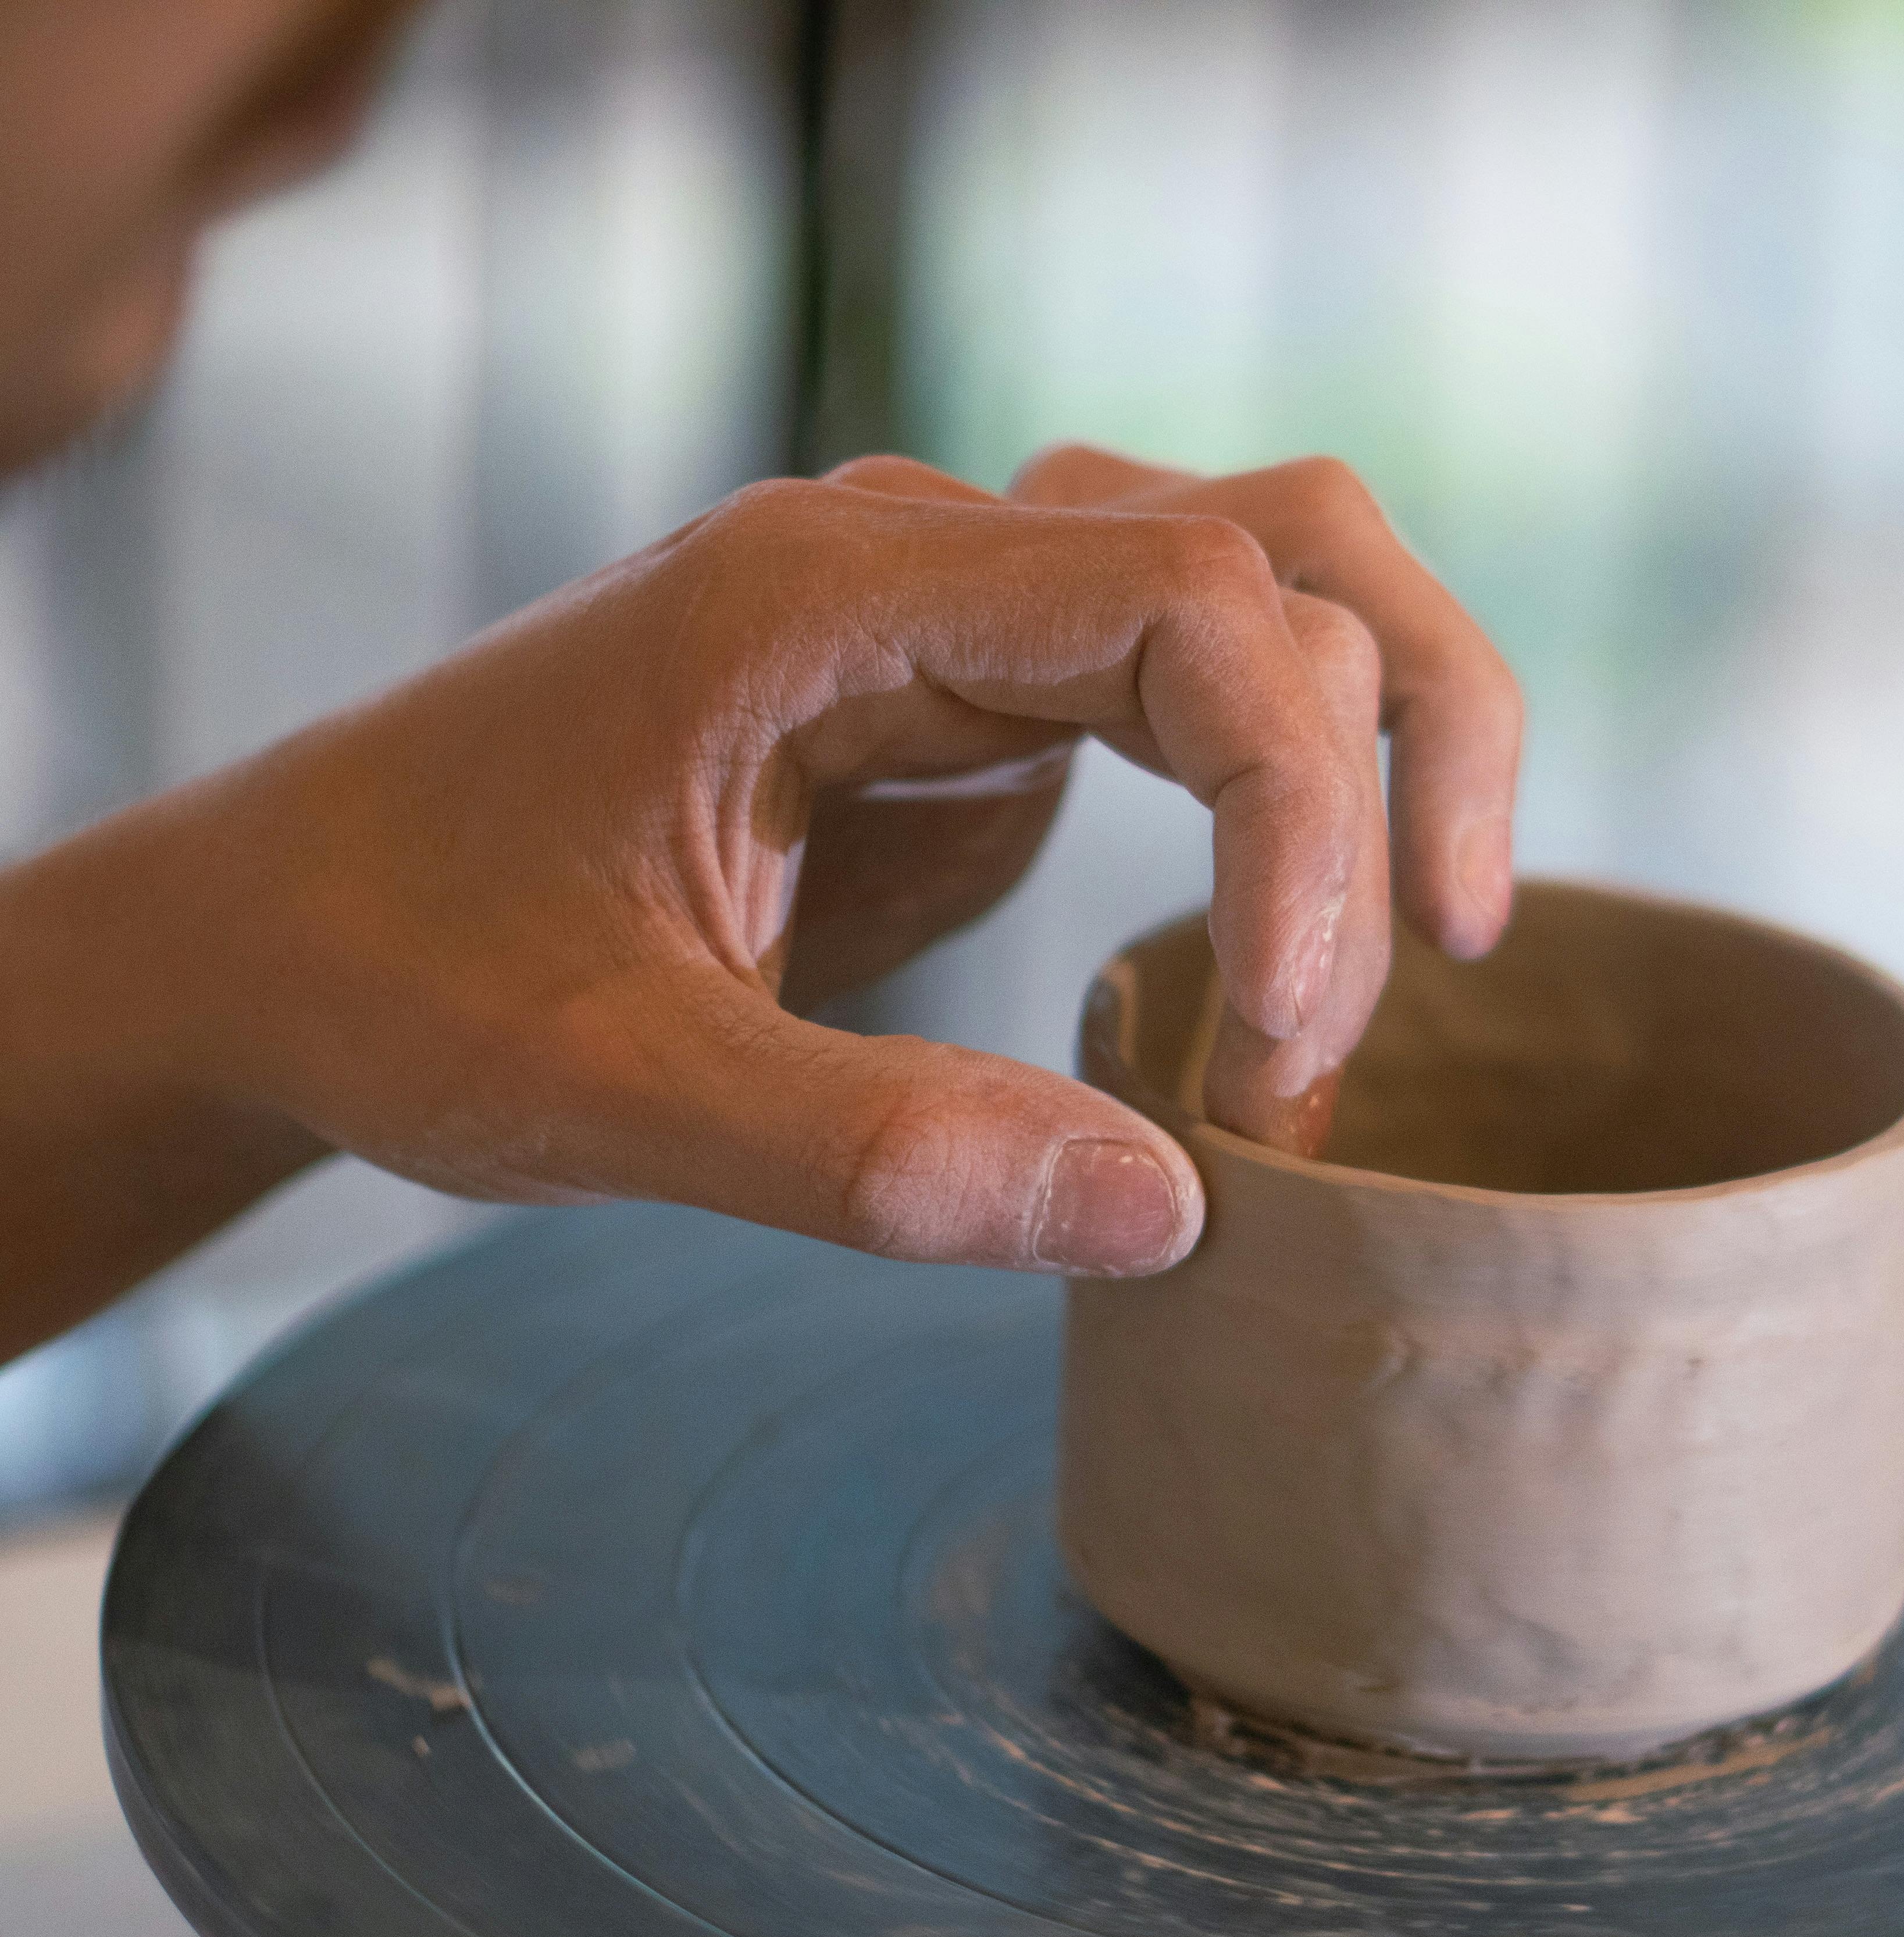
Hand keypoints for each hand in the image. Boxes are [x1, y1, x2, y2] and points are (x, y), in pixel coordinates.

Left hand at [0, 451, 1519, 1358]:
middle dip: (1393, 774)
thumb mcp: (604, 1094)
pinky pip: (1206, 694)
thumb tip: (1167, 1216)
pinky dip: (1298, 813)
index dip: (1300, 815)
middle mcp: (915, 564)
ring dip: (1382, 758)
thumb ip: (869, 1154)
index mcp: (825, 599)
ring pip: (1277, 587)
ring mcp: (956, 622)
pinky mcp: (976, 705)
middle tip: (1389, 1014)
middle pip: (1291, 550)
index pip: (1190, 608)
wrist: (287, 930)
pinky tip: (1290, 976)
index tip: (1274, 1047)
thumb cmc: (404, 980)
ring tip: (1413, 967)